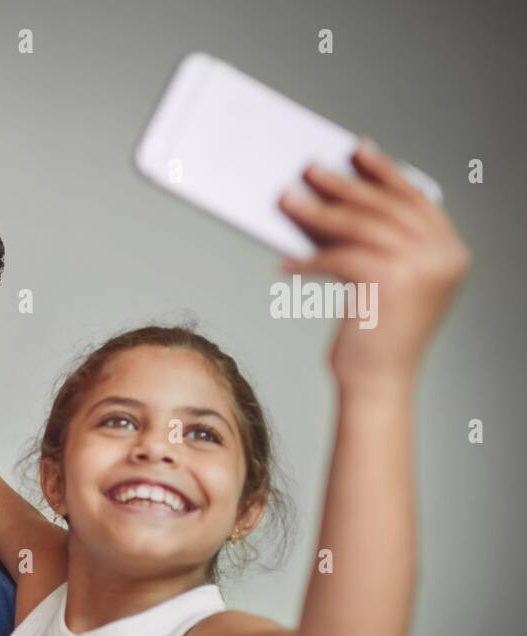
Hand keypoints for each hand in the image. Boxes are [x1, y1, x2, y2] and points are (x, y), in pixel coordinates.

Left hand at [278, 141, 469, 393]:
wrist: (377, 386)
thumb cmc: (374, 339)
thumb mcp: (382, 283)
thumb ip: (375, 244)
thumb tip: (331, 201)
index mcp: (450, 253)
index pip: (415, 200)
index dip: (384, 172)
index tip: (356, 150)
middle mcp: (443, 257)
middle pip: (384, 206)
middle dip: (342, 185)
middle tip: (308, 169)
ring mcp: (421, 268)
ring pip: (358, 226)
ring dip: (315, 213)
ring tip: (284, 202)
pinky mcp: (389, 282)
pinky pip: (339, 256)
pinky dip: (309, 259)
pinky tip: (286, 263)